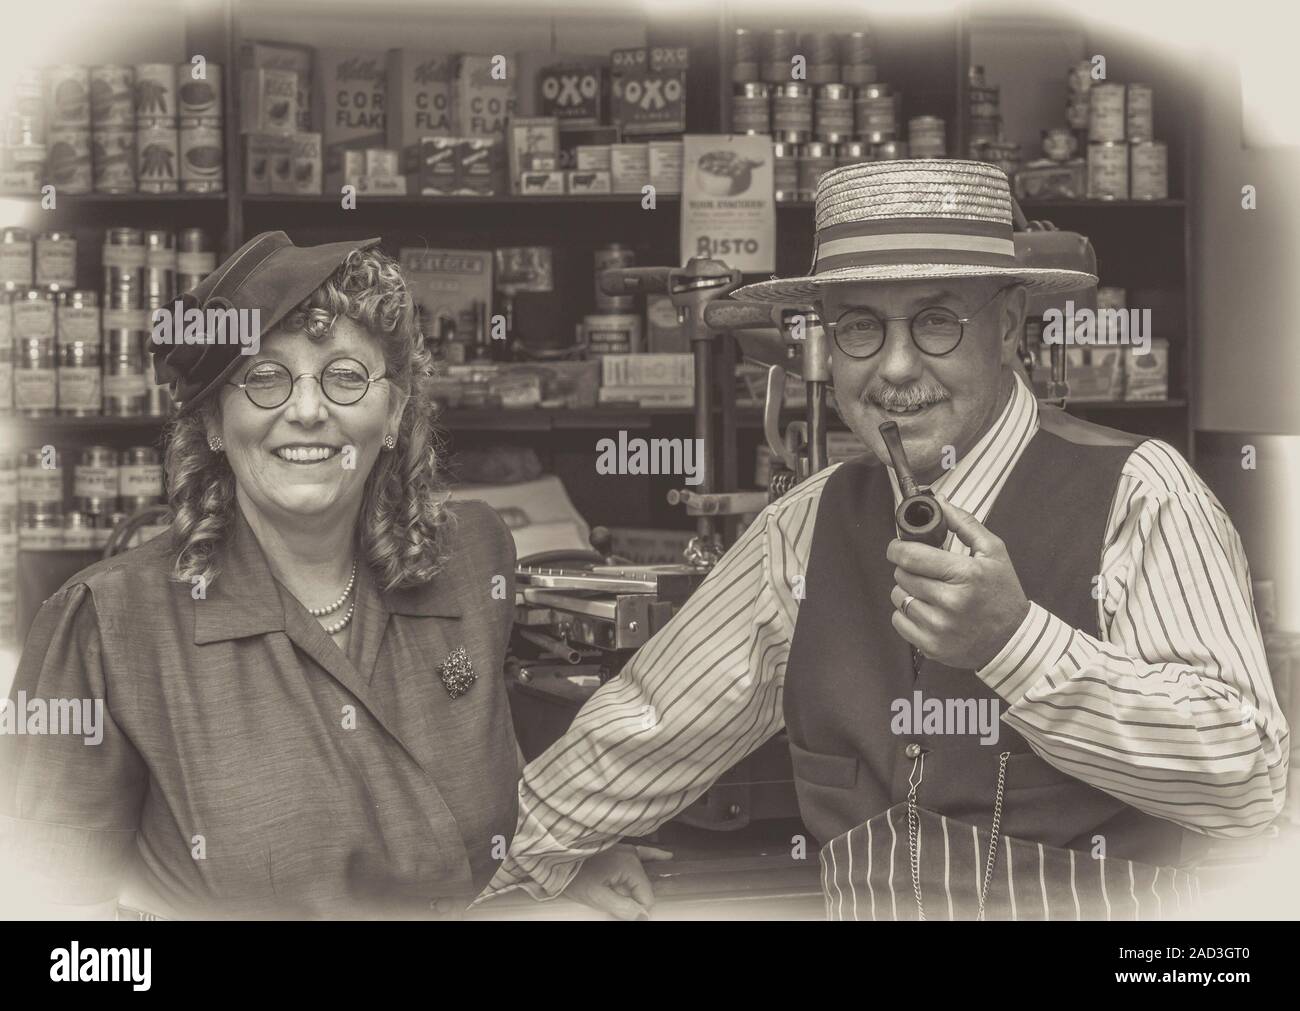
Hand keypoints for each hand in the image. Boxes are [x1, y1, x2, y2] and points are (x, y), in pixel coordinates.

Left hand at [562, 844, 673, 919]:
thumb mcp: (597, 897)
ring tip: (628, 897)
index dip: (638, 910)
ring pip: (643, 873)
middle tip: (614, 905)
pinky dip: (653, 856)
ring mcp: (626, 849)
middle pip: (643, 886)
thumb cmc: (575, 876)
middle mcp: (632, 855)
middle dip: (634, 899)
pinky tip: (666, 857)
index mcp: (630, 865)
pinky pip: (642, 852)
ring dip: (638, 887)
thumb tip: (643, 917)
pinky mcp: (620, 848)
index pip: (646, 896)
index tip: (624, 915)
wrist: (557, 858)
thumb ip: (622, 908)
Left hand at [886, 496, 1030, 669]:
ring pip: (898, 597)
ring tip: (927, 591)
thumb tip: (939, 502)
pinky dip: (906, 614)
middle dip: (906, 568)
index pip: (911, 556)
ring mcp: (940, 627)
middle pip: (902, 575)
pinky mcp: (932, 647)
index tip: (897, 546)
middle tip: (923, 570)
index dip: (897, 547)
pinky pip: (898, 621)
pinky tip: (926, 610)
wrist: (1013, 640)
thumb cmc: (1003, 592)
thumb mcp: (994, 552)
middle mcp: (951, 602)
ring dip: (907, 590)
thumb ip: (964, 524)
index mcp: (966, 574)